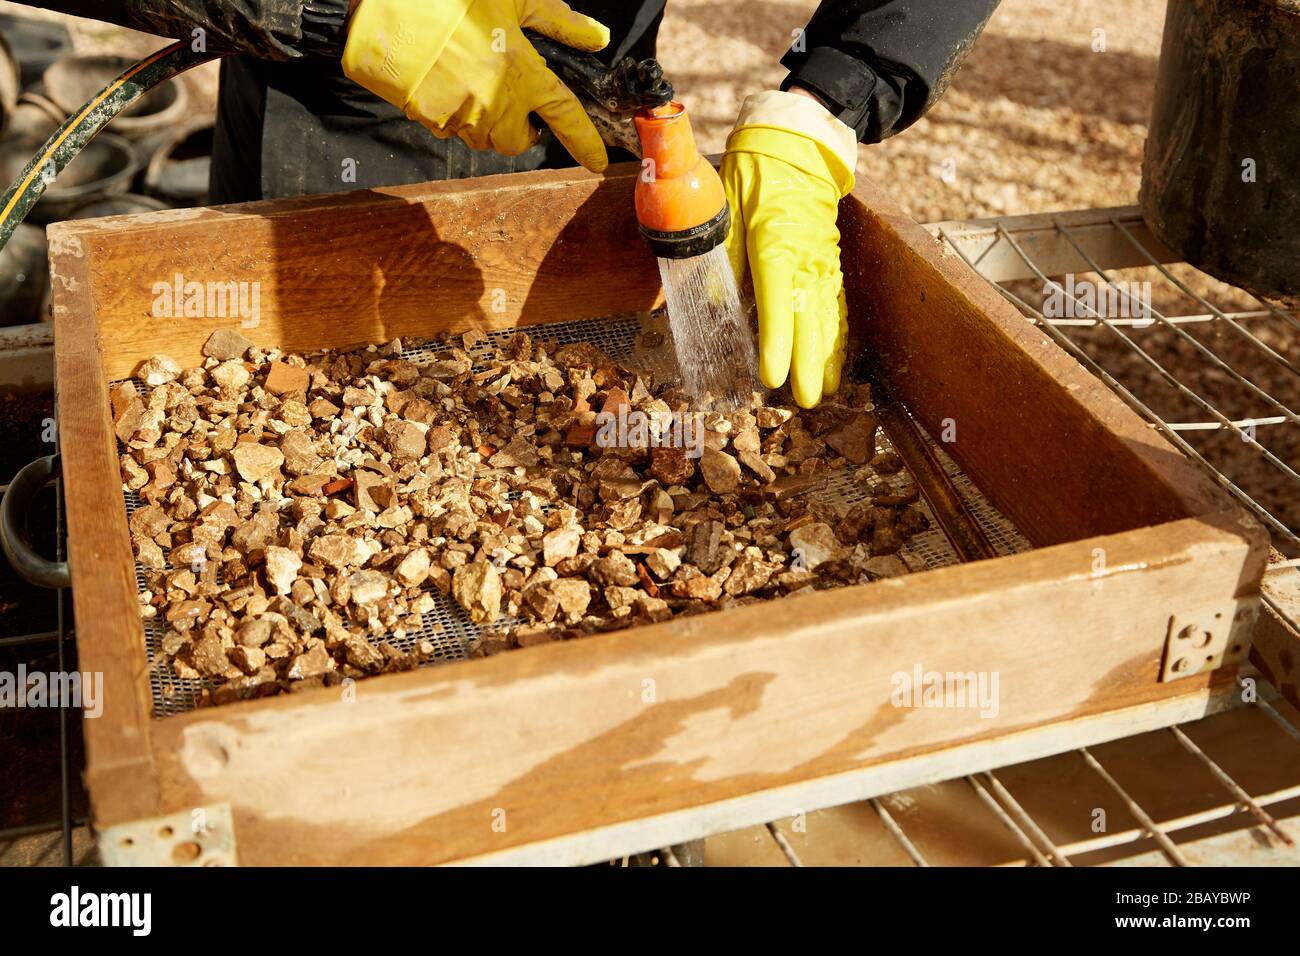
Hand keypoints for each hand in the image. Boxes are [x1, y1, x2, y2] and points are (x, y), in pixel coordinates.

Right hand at [342, 0, 609, 170]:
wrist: (389, 15)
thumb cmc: (451, 1)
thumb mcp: (513, 0)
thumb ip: (557, 22)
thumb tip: (596, 37)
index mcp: (524, 77)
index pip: (567, 118)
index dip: (586, 143)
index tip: (597, 162)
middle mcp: (498, 107)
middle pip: (521, 141)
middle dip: (522, 128)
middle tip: (513, 99)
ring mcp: (464, 119)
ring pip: (488, 139)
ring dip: (490, 122)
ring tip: (476, 83)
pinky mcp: (434, 122)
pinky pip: (456, 130)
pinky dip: (459, 115)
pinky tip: (449, 83)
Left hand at [721, 90, 857, 407]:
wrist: (796, 146)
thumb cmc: (753, 177)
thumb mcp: (726, 212)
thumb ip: (722, 259)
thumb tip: (713, 302)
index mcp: (775, 242)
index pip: (776, 300)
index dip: (775, 341)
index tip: (772, 375)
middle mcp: (806, 255)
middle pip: (810, 317)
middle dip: (809, 362)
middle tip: (806, 400)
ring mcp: (823, 260)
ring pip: (828, 315)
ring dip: (828, 356)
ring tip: (825, 391)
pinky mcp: (830, 262)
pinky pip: (835, 305)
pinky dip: (837, 336)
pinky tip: (837, 362)